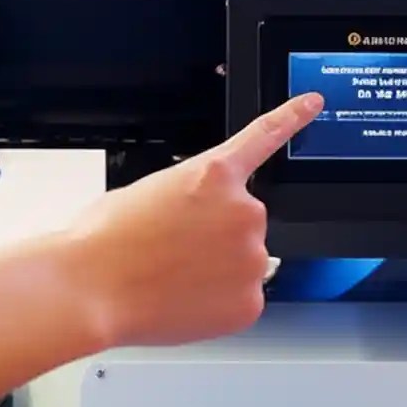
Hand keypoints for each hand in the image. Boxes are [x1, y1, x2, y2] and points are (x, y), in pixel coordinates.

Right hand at [61, 93, 323, 349]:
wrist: (91, 288)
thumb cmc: (107, 241)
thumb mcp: (148, 192)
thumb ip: (192, 198)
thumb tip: (201, 222)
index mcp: (215, 174)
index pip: (265, 137)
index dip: (293, 117)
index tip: (314, 103)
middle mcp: (244, 212)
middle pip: (243, 222)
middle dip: (216, 235)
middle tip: (174, 250)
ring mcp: (252, 258)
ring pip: (242, 262)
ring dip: (216, 269)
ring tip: (171, 276)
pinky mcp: (249, 302)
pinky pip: (239, 299)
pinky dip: (217, 302)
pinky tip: (183, 299)